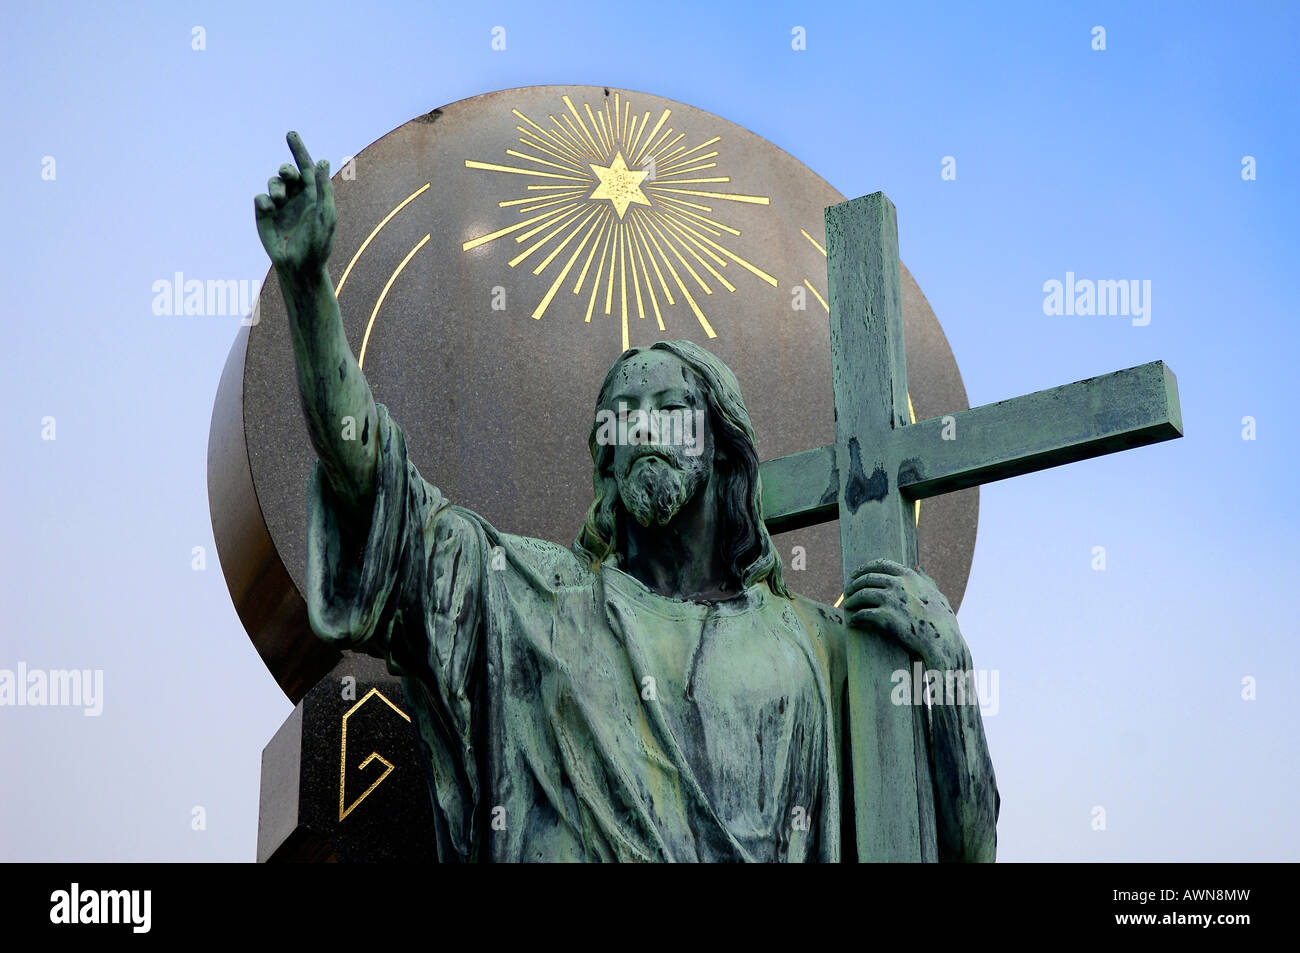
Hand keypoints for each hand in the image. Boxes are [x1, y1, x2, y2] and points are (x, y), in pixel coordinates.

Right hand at [254, 131, 335, 276]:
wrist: (300, 266)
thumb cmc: (318, 242)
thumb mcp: (325, 214)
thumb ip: (323, 187)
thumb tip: (321, 161)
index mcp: (313, 195)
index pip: (306, 168)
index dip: (299, 150)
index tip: (291, 134)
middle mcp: (296, 197)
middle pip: (287, 172)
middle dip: (286, 170)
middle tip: (288, 175)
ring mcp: (280, 206)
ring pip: (273, 183)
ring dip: (276, 186)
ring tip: (280, 200)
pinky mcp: (265, 215)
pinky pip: (260, 198)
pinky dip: (264, 200)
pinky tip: (270, 209)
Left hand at [843, 558, 966, 671]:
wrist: (942, 642)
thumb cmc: (943, 621)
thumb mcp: (937, 595)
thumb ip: (926, 580)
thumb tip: (919, 567)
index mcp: (909, 576)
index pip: (880, 565)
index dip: (865, 568)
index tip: (855, 574)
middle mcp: (898, 584)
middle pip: (867, 578)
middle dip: (855, 584)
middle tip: (848, 591)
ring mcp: (891, 599)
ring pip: (862, 594)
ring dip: (852, 600)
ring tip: (848, 606)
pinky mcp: (885, 617)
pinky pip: (863, 614)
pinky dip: (855, 618)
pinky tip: (853, 622)